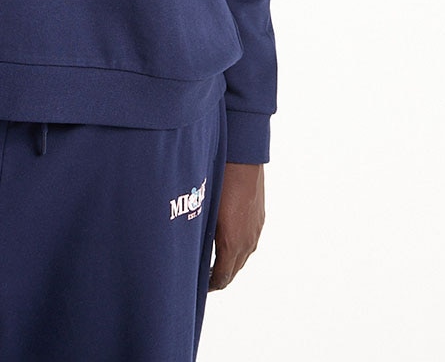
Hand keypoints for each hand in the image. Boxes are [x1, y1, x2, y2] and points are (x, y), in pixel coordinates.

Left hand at [209, 162, 264, 290]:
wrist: (242, 158)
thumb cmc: (217, 180)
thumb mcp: (203, 208)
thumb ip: (198, 231)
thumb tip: (185, 245)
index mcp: (231, 243)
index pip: (222, 278)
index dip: (210, 286)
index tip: (199, 287)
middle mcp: (247, 241)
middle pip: (233, 271)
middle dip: (219, 276)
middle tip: (202, 276)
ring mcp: (255, 230)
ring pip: (242, 257)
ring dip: (229, 262)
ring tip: (212, 259)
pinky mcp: (259, 219)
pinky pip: (249, 241)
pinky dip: (238, 247)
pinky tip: (225, 238)